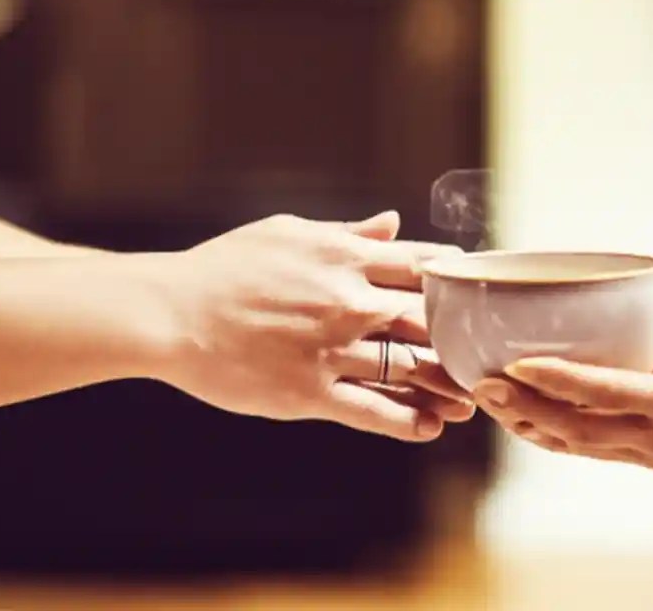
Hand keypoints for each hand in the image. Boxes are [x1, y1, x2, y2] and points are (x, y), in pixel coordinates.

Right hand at [147, 211, 473, 440]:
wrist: (168, 313)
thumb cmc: (226, 268)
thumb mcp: (288, 234)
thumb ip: (348, 234)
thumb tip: (394, 223)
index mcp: (344, 258)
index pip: (425, 266)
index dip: (457, 282)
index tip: (473, 297)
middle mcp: (346, 302)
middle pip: (428, 320)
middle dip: (461, 339)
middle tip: (483, 356)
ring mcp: (330, 349)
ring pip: (409, 370)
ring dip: (445, 387)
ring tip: (467, 402)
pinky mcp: (308, 392)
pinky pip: (372, 411)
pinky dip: (406, 422)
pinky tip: (428, 428)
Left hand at [473, 269, 652, 490]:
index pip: (608, 395)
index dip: (559, 382)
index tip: (517, 364)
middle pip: (577, 430)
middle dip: (524, 409)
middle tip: (480, 384)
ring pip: (579, 448)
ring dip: (531, 426)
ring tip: (490, 401)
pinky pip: (594, 453)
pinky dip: (556, 439)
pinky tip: (529, 420)